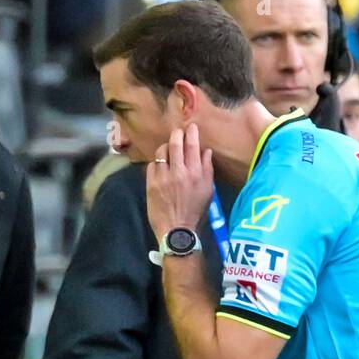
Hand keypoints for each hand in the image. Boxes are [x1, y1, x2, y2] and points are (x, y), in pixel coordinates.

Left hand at [146, 123, 214, 241]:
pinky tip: (161, 167)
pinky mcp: (151, 184)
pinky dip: (157, 162)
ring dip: (166, 147)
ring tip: (169, 150)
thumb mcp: (208, 191)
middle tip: (178, 132)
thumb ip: (207, 169)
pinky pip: (152, 165)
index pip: (192, 145)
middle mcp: (179, 172)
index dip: (191, 132)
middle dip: (176, 134)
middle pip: (175, 143)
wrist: (176, 231)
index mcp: (196, 173)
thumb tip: (206, 151)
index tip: (191, 127)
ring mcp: (163, 178)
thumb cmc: (196, 212)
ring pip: (161, 151)